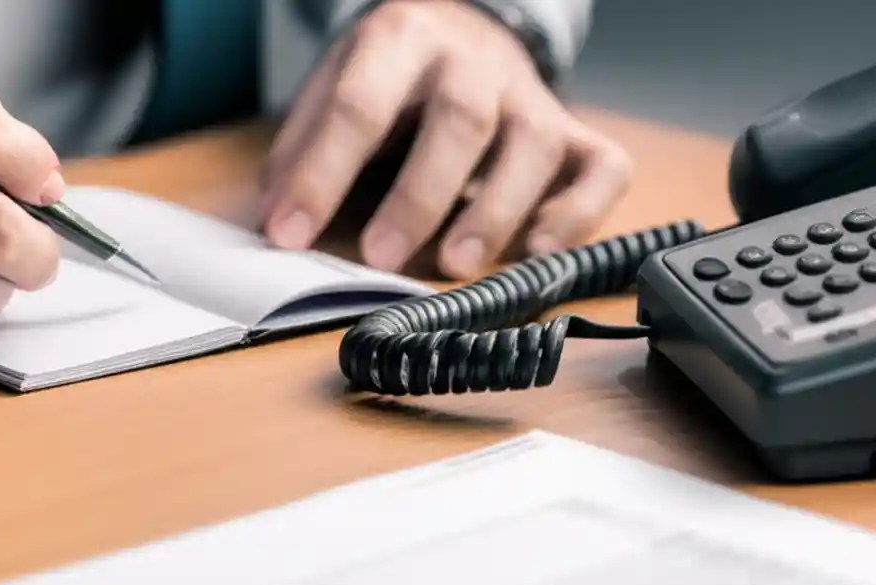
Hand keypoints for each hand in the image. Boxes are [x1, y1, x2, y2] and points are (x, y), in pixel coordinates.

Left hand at [261, 0, 632, 278]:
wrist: (462, 29)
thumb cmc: (389, 79)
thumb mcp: (333, 90)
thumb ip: (302, 152)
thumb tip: (274, 223)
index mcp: (399, 39)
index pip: (358, 106)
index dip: (321, 175)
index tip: (289, 234)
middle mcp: (471, 61)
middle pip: (459, 119)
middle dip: (419, 196)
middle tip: (381, 257)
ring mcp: (528, 95)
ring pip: (532, 144)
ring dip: (497, 210)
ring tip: (455, 264)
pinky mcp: (571, 130)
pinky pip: (601, 167)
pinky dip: (578, 214)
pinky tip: (538, 251)